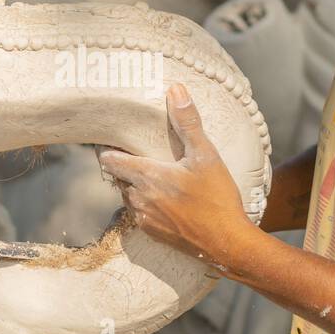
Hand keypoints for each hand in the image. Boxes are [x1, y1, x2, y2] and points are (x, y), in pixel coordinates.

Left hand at [98, 83, 254, 266]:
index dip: (107, 149)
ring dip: (135, 185)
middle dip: (124, 166)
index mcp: (147, 176)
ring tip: (153, 174)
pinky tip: (165, 198)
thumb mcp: (206, 155)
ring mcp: (144, 218)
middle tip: (137, 153)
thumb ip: (188, 122)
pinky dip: (145, 203)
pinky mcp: (152, 234)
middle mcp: (138, 198)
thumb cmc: (217, 198)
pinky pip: (139, 213)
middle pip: (118, 177)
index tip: (111, 140)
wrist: (227, 243)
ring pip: (128, 195)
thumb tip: (176, 90)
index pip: (109, 160)